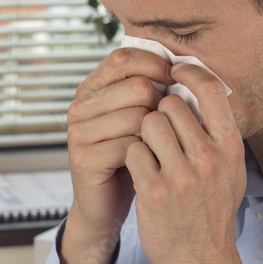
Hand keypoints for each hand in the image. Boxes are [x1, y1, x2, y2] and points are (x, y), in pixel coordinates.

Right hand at [60, 47, 171, 263]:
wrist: (108, 206)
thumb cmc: (133, 157)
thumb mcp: (139, 117)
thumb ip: (150, 88)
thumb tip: (184, 63)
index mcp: (91, 89)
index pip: (123, 57)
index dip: (155, 64)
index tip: (175, 81)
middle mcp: (79, 107)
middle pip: (136, 86)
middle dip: (161, 106)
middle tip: (165, 128)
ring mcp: (78, 133)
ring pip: (137, 116)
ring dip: (157, 134)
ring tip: (156, 148)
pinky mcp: (83, 158)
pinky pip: (131, 146)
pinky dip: (148, 156)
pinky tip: (148, 164)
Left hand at [125, 62, 258, 263]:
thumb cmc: (213, 213)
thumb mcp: (231, 171)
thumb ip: (218, 133)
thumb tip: (200, 90)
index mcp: (230, 147)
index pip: (210, 88)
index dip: (188, 72)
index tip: (173, 72)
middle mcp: (209, 157)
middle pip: (169, 103)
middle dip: (158, 113)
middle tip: (158, 134)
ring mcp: (181, 174)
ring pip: (147, 122)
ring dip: (142, 133)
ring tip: (149, 153)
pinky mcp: (153, 190)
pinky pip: (132, 149)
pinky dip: (131, 156)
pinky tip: (139, 172)